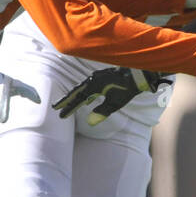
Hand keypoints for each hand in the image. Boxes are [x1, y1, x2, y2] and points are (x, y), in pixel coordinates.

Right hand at [52, 67, 171, 124]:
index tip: (61, 115)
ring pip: (83, 87)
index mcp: (93, 85)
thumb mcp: (115, 102)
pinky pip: (90, 85)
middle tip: (56, 107)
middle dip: (67, 100)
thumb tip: (90, 123)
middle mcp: (93, 79)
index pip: (78, 98)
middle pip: (77, 91)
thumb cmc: (127, 88)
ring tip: (69, 104)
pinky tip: (88, 98)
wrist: (139, 73)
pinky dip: (85, 92)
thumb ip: (102, 112)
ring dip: (76, 96)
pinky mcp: (104, 76)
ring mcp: (98, 76)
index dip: (69, 107)